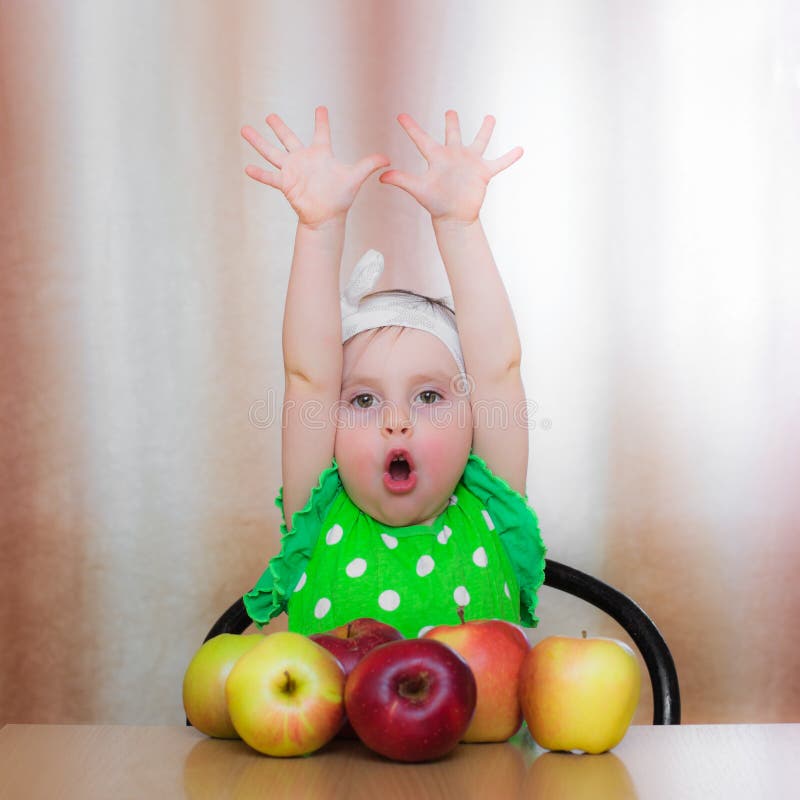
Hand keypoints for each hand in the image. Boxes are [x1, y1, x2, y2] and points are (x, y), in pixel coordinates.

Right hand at [241, 107, 389, 228]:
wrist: (327, 217)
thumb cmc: (341, 198)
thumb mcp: (355, 177)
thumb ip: (369, 165)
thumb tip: (388, 158)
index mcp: (321, 154)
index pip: (322, 132)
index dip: (322, 120)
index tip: (321, 108)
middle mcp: (304, 159)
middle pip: (288, 138)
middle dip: (279, 127)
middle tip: (269, 116)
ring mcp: (292, 171)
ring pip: (272, 152)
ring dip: (258, 142)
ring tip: (244, 129)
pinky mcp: (285, 184)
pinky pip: (270, 177)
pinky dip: (260, 174)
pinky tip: (247, 168)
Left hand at [379, 110, 522, 223]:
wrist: (454, 218)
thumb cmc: (435, 204)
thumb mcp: (418, 190)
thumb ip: (401, 180)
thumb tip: (381, 177)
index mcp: (437, 157)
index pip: (421, 139)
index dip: (411, 128)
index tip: (400, 116)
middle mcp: (453, 156)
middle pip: (453, 135)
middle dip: (452, 123)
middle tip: (450, 112)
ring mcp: (470, 163)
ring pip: (479, 142)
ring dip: (486, 130)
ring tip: (491, 117)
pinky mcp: (483, 172)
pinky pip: (499, 162)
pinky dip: (509, 157)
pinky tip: (520, 149)